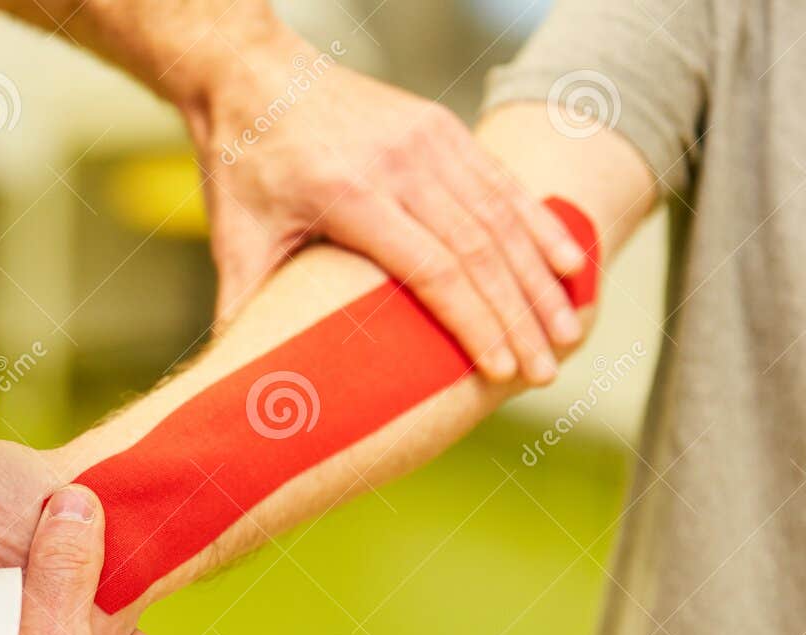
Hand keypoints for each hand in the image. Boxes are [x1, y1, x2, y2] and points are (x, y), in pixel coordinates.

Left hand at [188, 34, 585, 384]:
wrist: (252, 73)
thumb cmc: (243, 165)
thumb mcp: (235, 238)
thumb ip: (245, 309)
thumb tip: (239, 390)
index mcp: (352, 195)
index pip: (433, 270)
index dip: (474, 324)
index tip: (501, 371)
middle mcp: (400, 163)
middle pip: (479, 250)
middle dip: (519, 316)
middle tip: (548, 370)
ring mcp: (427, 138)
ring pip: (501, 216)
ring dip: (540, 276)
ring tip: (570, 330)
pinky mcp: (440, 126)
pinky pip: (500, 180)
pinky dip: (538, 222)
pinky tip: (568, 262)